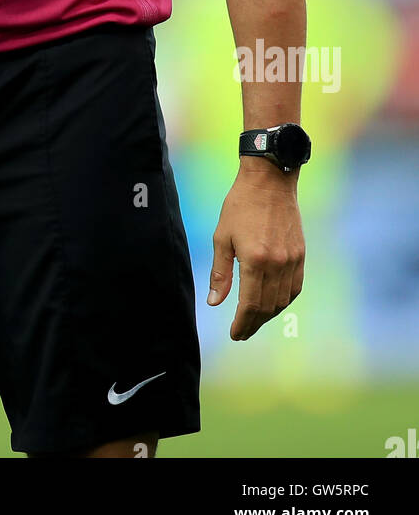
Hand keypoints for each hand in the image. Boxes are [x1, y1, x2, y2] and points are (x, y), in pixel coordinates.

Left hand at [207, 161, 304, 339]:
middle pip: (268, 307)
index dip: (242, 323)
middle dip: (253, 323)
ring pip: (283, 300)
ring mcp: (292, 260)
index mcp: (255, 260)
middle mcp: (277, 264)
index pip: (250, 305)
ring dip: (269, 315)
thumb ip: (220, 273)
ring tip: (254, 320)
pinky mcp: (300, 254)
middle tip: (242, 332)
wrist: (270, 180)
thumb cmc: (240, 205)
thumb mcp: (222, 236)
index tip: (234, 334)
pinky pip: (295, 288)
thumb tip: (215, 302)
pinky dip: (284, 300)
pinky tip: (273, 303)